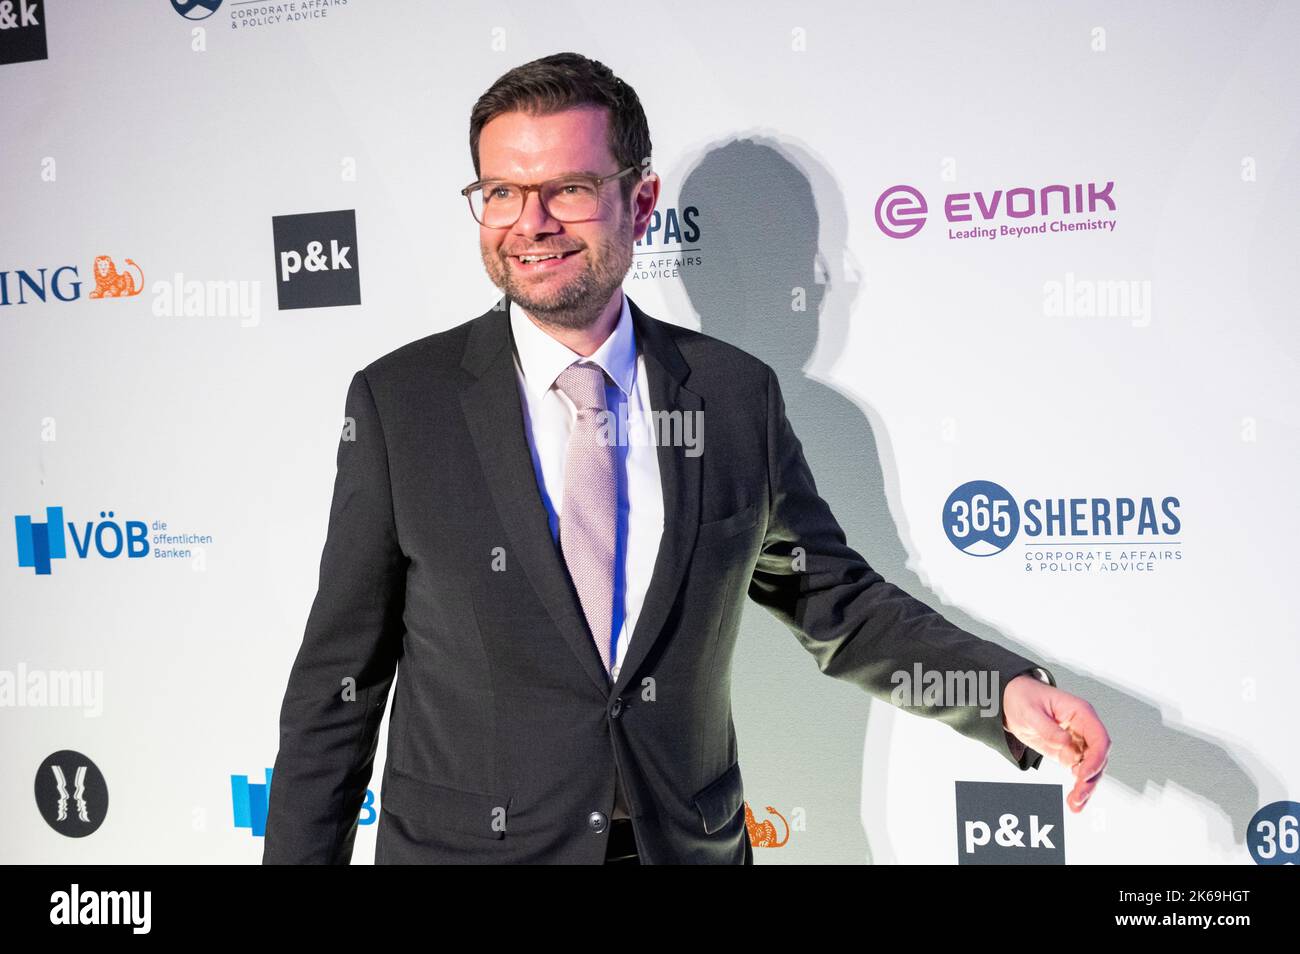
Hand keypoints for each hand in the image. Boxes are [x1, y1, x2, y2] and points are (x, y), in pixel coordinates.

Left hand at [1002, 674, 1109, 812]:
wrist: (1011, 700)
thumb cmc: (1024, 697)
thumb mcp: (1030, 710)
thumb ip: (1048, 728)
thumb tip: (1066, 743)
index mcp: (1080, 713)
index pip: (1099, 738)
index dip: (1096, 758)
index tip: (1084, 773)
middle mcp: (1084, 729)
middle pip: (1098, 757)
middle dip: (1091, 778)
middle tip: (1079, 795)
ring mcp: (1078, 742)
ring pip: (1091, 768)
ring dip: (1086, 787)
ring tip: (1075, 804)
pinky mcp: (1068, 753)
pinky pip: (1079, 771)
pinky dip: (1078, 786)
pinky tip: (1074, 800)